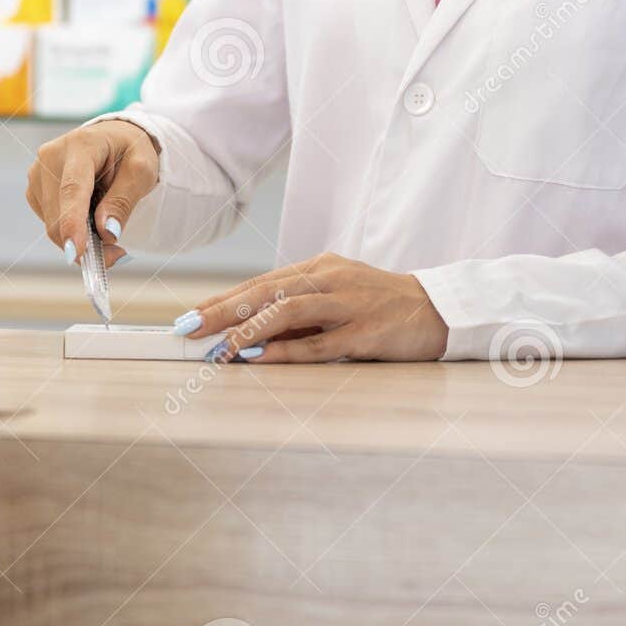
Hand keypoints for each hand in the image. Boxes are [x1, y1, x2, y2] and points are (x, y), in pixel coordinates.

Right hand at [26, 119, 159, 268]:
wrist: (114, 138)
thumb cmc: (129, 150)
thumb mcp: (141, 170)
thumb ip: (123, 200)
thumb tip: (106, 232)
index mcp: (82, 144)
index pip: (73, 188)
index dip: (73, 222)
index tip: (76, 252)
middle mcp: (51, 156)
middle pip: (59, 213)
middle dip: (85, 242)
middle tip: (115, 254)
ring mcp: (38, 172)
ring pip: (52, 223)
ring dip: (79, 238)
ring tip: (107, 228)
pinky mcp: (35, 188)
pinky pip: (50, 221)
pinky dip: (70, 230)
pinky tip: (89, 218)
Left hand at [184, 253, 448, 362]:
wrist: (436, 309)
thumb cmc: (380, 305)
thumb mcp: (337, 297)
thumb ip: (299, 312)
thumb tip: (247, 336)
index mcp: (321, 267)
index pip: (262, 282)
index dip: (223, 298)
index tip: (191, 315)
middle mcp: (331, 279)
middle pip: (267, 291)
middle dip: (223, 310)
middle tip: (189, 327)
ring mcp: (349, 304)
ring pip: (289, 310)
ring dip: (250, 328)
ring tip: (220, 345)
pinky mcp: (365, 332)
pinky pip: (319, 342)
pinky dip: (286, 350)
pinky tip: (261, 357)